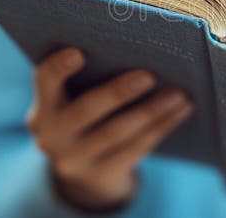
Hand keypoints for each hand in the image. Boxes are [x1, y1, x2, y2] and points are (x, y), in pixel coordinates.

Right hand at [26, 48, 193, 211]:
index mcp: (44, 108)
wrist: (86, 175)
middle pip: (86, 111)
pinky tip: (182, 111)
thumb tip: (140, 48)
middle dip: (118, 93)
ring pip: (117, 132)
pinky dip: (161, 127)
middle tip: (149, 76)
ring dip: (152, 111)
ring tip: (179, 94)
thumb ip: (91, 79)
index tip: (78, 53)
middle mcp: (52, 136)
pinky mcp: (102, 175)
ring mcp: (75, 161)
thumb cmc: (89, 117)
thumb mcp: (76, 101)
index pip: (44, 81)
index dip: (57, 68)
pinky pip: (136, 149)